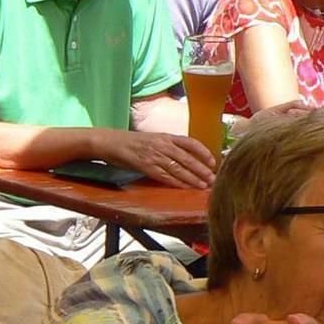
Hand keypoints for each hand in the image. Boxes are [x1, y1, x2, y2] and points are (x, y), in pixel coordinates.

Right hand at [102, 129, 216, 188]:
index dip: (203, 152)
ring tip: (204, 185)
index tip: (213, 162)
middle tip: (214, 179)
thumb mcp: (151, 139)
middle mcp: (162, 145)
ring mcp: (154, 156)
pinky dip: (177, 182)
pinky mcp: (145, 166)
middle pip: (187, 158)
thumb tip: (183, 157)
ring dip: (193, 178)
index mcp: (165, 136)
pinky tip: (185, 187)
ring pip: (179, 168)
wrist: (109, 141)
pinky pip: (165, 176)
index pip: (190, 143)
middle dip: (202, 170)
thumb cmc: (129, 141)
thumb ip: (167, 146)